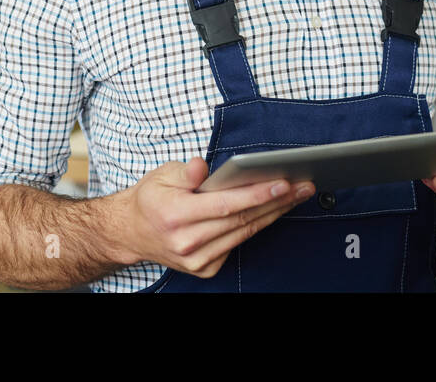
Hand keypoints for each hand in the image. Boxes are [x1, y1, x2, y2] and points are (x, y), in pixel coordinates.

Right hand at [114, 157, 313, 277]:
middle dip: (277, 202)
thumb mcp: (163, 174)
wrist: (132, 231)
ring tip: (296, 196)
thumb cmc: (151, 198)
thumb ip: (187, 171)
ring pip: (244, 234)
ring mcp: (196, 260)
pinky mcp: (204, 269)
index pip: (226, 205)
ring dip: (273, 214)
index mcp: (176, 215)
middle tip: (303, 186)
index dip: (257, 194)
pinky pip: (236, 245)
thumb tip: (204, 167)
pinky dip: (255, 227)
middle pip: (242, 220)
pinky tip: (273, 212)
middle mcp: (187, 242)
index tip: (283, 182)